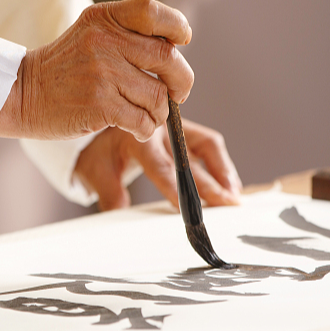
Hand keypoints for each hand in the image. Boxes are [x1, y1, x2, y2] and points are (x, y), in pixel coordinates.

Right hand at [0, 0, 192, 141]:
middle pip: (168, 57)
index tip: (182, 41)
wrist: (22, 94)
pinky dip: (146, 128)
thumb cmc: (65, 68)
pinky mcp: (101, 105)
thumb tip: (176, 48)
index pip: (153, 12)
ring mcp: (103, 73)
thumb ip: (127, 33)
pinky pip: (144, 120)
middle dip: (181, 80)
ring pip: (159, 95)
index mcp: (103, 18)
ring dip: (160, 112)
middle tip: (177, 93)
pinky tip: (135, 127)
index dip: (177, 26)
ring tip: (147, 114)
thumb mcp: (90, 34)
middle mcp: (104, 41)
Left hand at [74, 121, 241, 211]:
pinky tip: (230, 186)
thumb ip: (109, 192)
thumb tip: (119, 212)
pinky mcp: (187, 130)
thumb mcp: (95, 170)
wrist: (102, 118)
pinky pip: (209, 146)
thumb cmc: (101, 149)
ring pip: (208, 145)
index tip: (188, 207)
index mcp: (137, 139)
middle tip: (226, 204)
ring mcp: (176, 128)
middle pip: (190, 158)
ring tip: (233, 196)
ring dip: (223, 171)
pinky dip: (222, 166)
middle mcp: (160, 129)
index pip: (160, 166)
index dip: (175, 187)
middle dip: (210, 182)